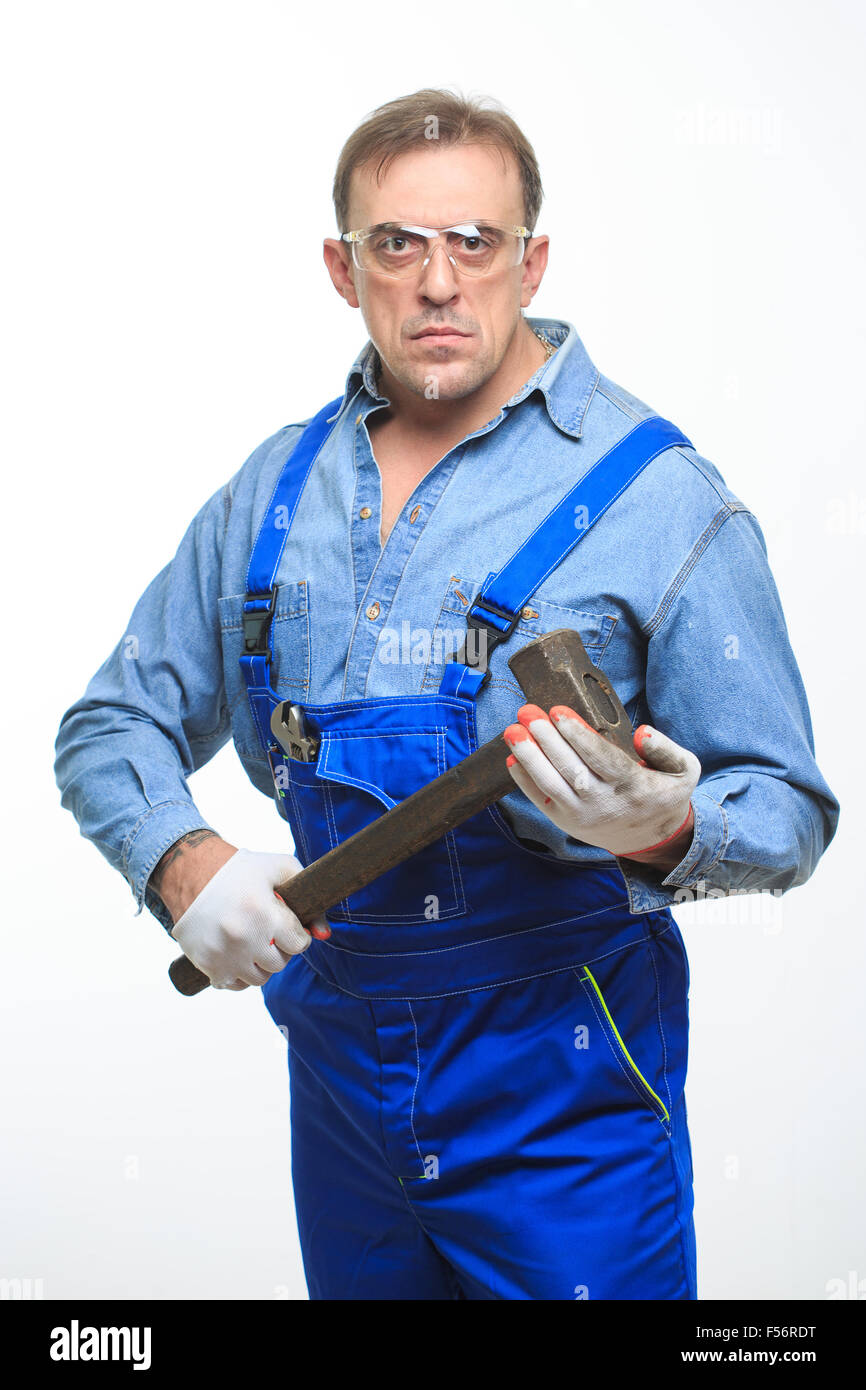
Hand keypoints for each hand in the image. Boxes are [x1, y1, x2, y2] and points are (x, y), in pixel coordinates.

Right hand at [170, 848, 330, 990]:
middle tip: (270, 933)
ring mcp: (223, 954)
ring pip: (259, 978)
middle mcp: (243, 936)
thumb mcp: (279, 868)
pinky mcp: (206, 964)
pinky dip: (239, 974)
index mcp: (262, 911)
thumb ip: (309, 897)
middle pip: (279, 963)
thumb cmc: (239, 870)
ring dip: (260, 964)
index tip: (289, 927)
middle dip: (280, 949)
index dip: (297, 934)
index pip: (299, 944)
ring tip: (254, 942)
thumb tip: (323, 934)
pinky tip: (238, 954)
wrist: (190, 871)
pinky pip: (235, 985)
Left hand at [503, 704, 699, 857]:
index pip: (601, 758)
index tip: (558, 711)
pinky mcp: (566, 822)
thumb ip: (667, 749)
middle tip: (528, 712)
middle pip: (571, 769)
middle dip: (546, 739)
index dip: (577, 734)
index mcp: (633, 786)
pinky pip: (541, 801)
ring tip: (513, 731)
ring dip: (529, 757)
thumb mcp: (684, 771)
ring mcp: (582, 815)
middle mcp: (605, 803)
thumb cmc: (663, 794)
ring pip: (551, 785)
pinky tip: (512, 759)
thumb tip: (641, 732)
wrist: (650, 839)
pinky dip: (524, 782)